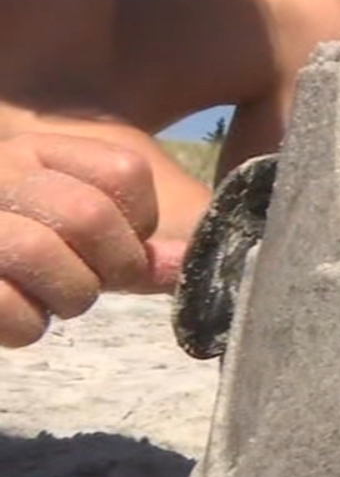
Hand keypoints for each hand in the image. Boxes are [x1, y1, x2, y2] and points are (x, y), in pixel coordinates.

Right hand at [0, 133, 162, 346]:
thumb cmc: (15, 251)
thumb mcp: (70, 232)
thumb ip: (128, 246)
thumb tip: (184, 266)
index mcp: (36, 150)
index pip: (125, 172)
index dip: (139, 222)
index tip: (119, 243)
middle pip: (90, 216)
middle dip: (110, 267)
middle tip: (91, 282)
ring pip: (45, 256)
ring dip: (70, 297)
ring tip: (51, 299)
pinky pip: (9, 309)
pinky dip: (26, 326)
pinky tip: (15, 316)